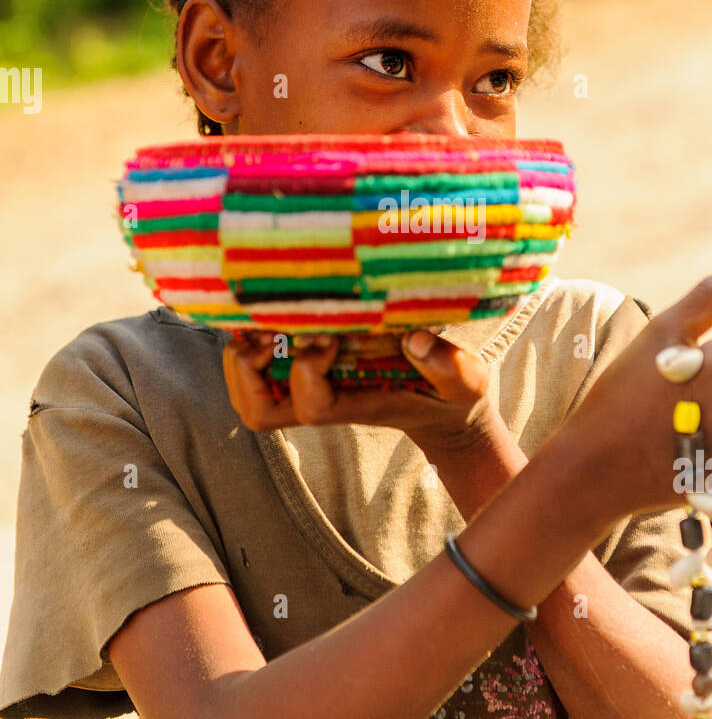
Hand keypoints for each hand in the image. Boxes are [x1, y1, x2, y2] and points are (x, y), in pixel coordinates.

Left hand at [222, 327, 502, 455]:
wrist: (443, 410)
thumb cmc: (451, 395)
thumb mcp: (463, 382)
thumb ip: (446, 364)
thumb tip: (413, 337)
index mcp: (356, 407)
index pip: (311, 406)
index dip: (308, 370)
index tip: (331, 336)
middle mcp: (323, 402)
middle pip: (258, 411)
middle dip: (249, 372)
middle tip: (264, 330)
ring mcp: (311, 389)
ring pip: (248, 395)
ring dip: (241, 358)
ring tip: (255, 318)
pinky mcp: (309, 372)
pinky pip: (258, 369)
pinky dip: (250, 342)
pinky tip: (264, 308)